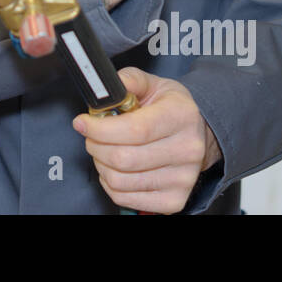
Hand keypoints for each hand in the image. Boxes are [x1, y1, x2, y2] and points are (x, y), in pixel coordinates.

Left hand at [73, 66, 221, 213]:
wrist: (199, 133)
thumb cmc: (170, 108)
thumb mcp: (153, 84)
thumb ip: (129, 80)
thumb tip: (104, 90)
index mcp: (181, 116)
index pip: (134, 130)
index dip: (100, 129)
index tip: (82, 123)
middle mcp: (187, 150)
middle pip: (124, 159)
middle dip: (96, 146)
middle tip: (91, 136)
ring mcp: (182, 179)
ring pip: (120, 181)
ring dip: (101, 165)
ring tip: (103, 151)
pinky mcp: (174, 200)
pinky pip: (125, 198)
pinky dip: (110, 184)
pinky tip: (114, 169)